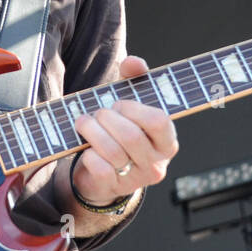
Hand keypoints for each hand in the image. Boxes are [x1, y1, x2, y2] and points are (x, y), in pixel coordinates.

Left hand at [71, 55, 178, 206]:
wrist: (104, 175)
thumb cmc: (121, 132)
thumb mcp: (130, 105)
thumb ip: (134, 79)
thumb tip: (133, 62)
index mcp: (167, 141)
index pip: (159, 121)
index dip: (135, 109)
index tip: (120, 104)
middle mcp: (157, 162)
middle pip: (132, 137)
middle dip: (107, 119)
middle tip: (97, 114)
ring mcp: (137, 178)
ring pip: (113, 152)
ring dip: (92, 132)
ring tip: (84, 123)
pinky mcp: (115, 188)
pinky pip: (101, 168)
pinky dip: (89, 154)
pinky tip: (86, 149)